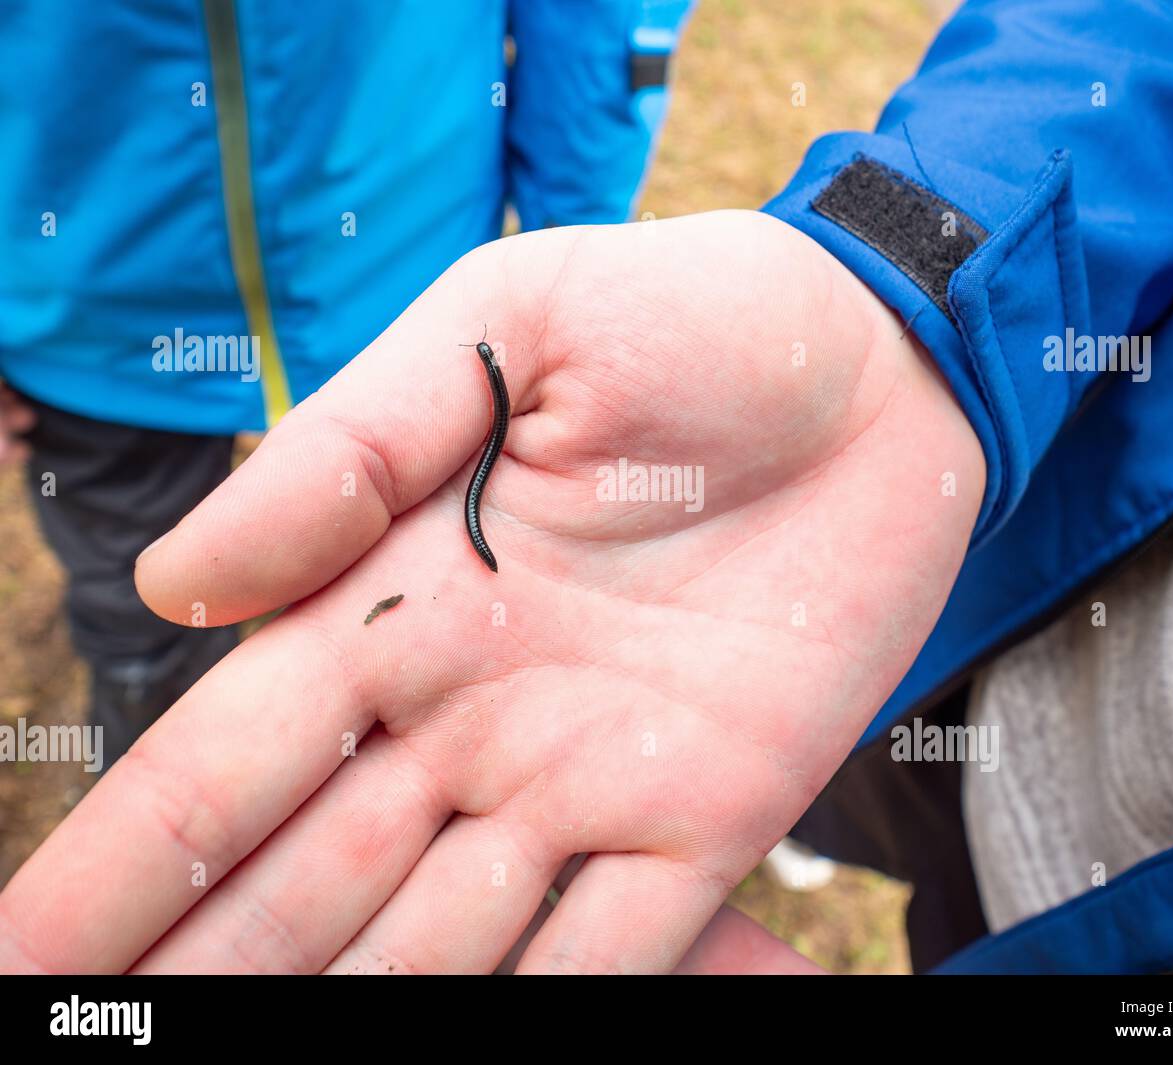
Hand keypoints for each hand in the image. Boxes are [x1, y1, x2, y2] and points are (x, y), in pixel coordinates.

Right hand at [0, 210, 983, 972]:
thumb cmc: (688, 317)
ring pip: (438, 946)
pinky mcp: (712, 813)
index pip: (227, 766)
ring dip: (355, 1007)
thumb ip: (342, 453)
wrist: (878, 363)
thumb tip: (174, 585)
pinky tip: (474, 1047)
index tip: (35, 961)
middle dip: (215, 971)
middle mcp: (475, 715)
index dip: (124, 869)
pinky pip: (617, 952)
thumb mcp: (500, 331)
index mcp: (401, 604)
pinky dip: (554, 1007)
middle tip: (123, 1043)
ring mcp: (590, 778)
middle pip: (310, 886)